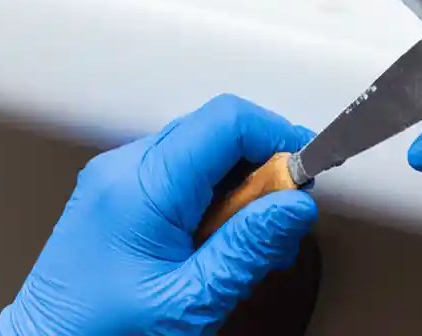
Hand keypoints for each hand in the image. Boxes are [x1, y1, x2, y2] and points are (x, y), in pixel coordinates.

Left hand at [0, 95, 317, 335]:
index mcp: (141, 187)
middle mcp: (123, 169)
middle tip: (280, 219)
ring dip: (241, 185)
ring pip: (204, 148)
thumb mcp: (190, 300)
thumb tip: (296, 206)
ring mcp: (116, 177)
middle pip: (219, 131)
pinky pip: (181, 170)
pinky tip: (219, 239)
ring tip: (247, 242)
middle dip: (264, 167)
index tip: (305, 171)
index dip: (278, 135)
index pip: (227, 121)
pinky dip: (213, 195)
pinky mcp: (117, 191)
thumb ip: (248, 248)